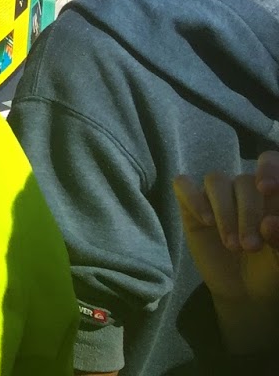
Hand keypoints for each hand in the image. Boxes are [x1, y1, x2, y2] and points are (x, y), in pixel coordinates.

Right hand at [173, 152, 278, 352]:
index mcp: (270, 194)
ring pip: (216, 180)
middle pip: (243, 181)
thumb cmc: (270, 270)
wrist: (244, 291)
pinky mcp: (190, 204)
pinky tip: (206, 221)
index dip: (269, 169)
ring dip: (224, 212)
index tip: (268, 190)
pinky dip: (193, 198)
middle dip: (248, 214)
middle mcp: (244, 188)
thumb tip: (270, 224)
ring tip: (232, 244)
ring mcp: (217, 195)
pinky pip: (184, 185)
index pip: (270, 162)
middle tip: (250, 247)